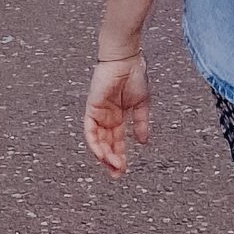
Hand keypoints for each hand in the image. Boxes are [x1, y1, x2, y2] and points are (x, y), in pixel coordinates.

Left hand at [85, 56, 151, 174]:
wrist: (126, 59)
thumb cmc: (135, 75)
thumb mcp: (142, 103)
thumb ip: (142, 123)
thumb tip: (144, 142)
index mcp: (118, 116)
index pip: (117, 141)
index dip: (120, 155)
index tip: (124, 170)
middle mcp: (106, 118)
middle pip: (106, 144)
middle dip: (111, 160)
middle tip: (117, 174)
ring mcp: (98, 114)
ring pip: (97, 141)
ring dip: (104, 155)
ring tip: (114, 167)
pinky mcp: (91, 109)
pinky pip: (90, 131)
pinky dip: (95, 144)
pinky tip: (102, 154)